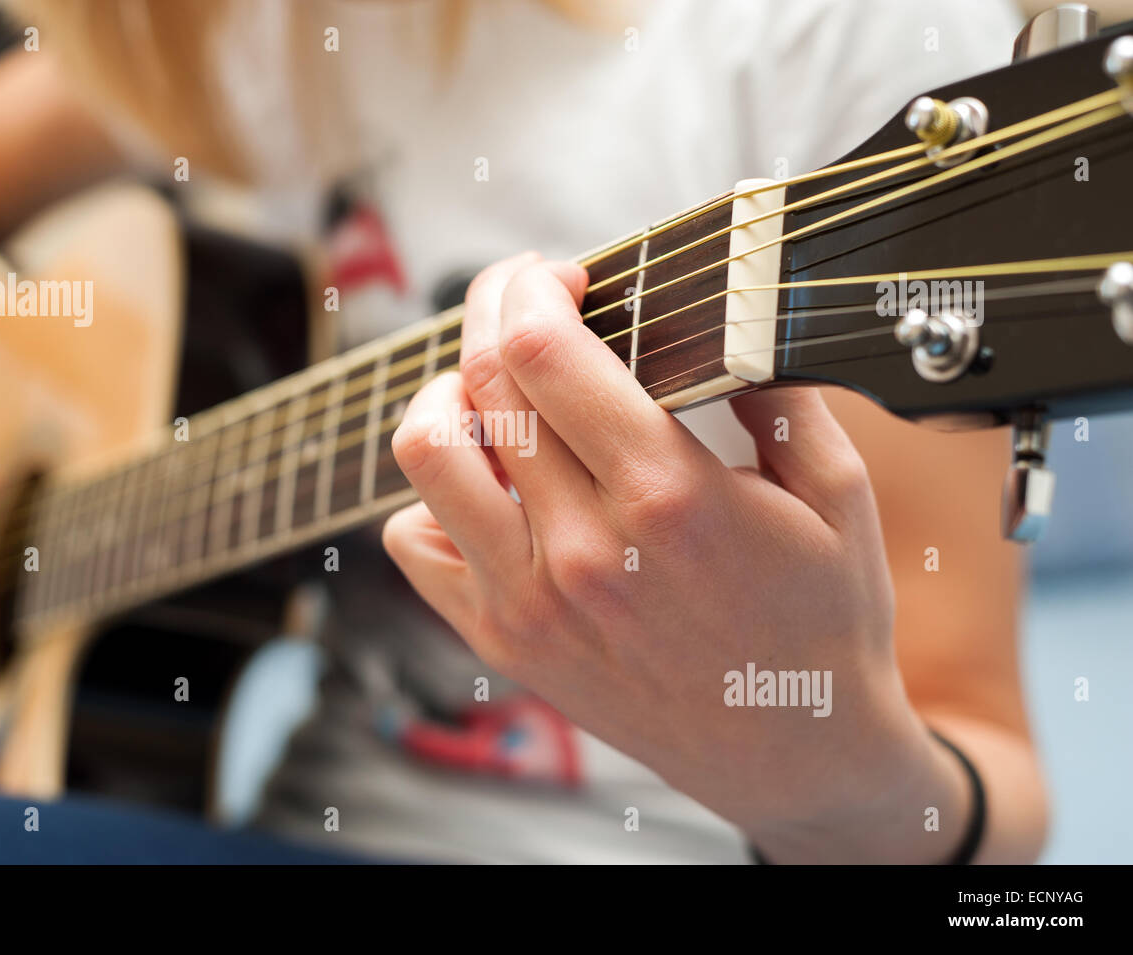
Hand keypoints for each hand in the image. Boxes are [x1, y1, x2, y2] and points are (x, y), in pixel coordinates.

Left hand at [383, 252, 971, 861]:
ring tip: (490, 387)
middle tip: (520, 298)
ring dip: (447, 394)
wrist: (794, 755)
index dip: (532, 286)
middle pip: (484, 383)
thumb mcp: (838, 497)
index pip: (545, 352)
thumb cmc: (820, 626)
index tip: (556, 273)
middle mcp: (585, 547)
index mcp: (669, 495)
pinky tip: (484, 484)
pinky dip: (431, 494)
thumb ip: (782, 394)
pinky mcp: (504, 641)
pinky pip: (412, 544)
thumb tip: (731, 311)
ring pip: (426, 454)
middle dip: (491, 310)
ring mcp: (533, 599)